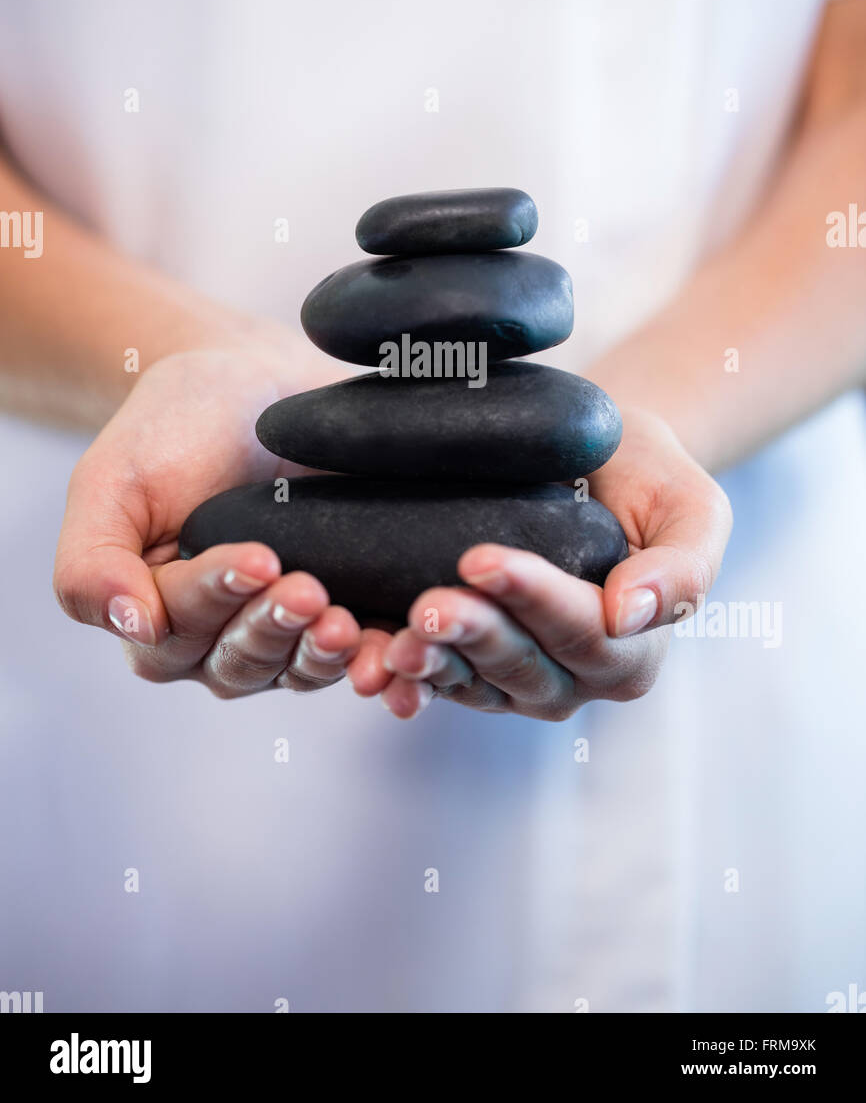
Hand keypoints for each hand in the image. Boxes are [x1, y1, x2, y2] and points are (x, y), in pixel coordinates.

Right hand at [54, 339, 363, 696]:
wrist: (252, 383)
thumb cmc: (171, 429)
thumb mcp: (109, 481)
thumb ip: (92, 562)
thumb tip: (132, 628)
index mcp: (151, 616)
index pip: (180, 625)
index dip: (217, 595)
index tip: (257, 556)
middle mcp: (214, 640)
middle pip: (239, 661)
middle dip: (273, 627)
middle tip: (308, 589)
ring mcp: (281, 636)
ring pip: (294, 670)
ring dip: (319, 652)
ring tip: (343, 620)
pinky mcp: (340, 617)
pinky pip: (352, 658)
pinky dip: (368, 660)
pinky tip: (387, 646)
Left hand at [343, 408, 731, 718]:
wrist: (599, 462)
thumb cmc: (650, 479)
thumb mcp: (693, 509)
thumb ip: (682, 568)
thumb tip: (628, 616)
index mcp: (634, 650)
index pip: (582, 631)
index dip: (532, 599)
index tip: (481, 559)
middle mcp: (577, 679)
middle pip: (521, 666)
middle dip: (473, 634)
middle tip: (428, 603)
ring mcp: (520, 682)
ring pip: (474, 682)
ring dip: (432, 664)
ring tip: (394, 640)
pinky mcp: (471, 669)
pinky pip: (438, 681)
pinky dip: (407, 676)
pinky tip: (373, 660)